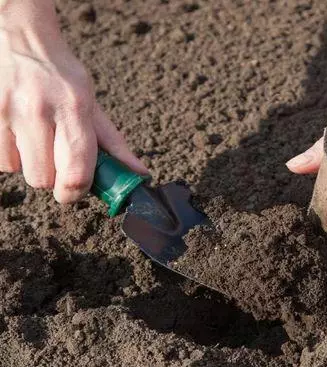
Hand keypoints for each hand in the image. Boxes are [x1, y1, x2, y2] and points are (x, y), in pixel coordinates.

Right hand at [0, 4, 146, 202]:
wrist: (21, 40)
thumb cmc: (62, 77)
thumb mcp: (92, 105)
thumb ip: (114, 144)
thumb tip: (139, 174)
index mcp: (74, 109)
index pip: (76, 171)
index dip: (77, 192)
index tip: (78, 191)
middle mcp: (39, 111)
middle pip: (44, 179)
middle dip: (53, 177)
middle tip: (58, 159)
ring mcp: (8, 113)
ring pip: (20, 172)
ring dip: (31, 165)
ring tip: (38, 140)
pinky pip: (1, 161)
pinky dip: (12, 156)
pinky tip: (19, 135)